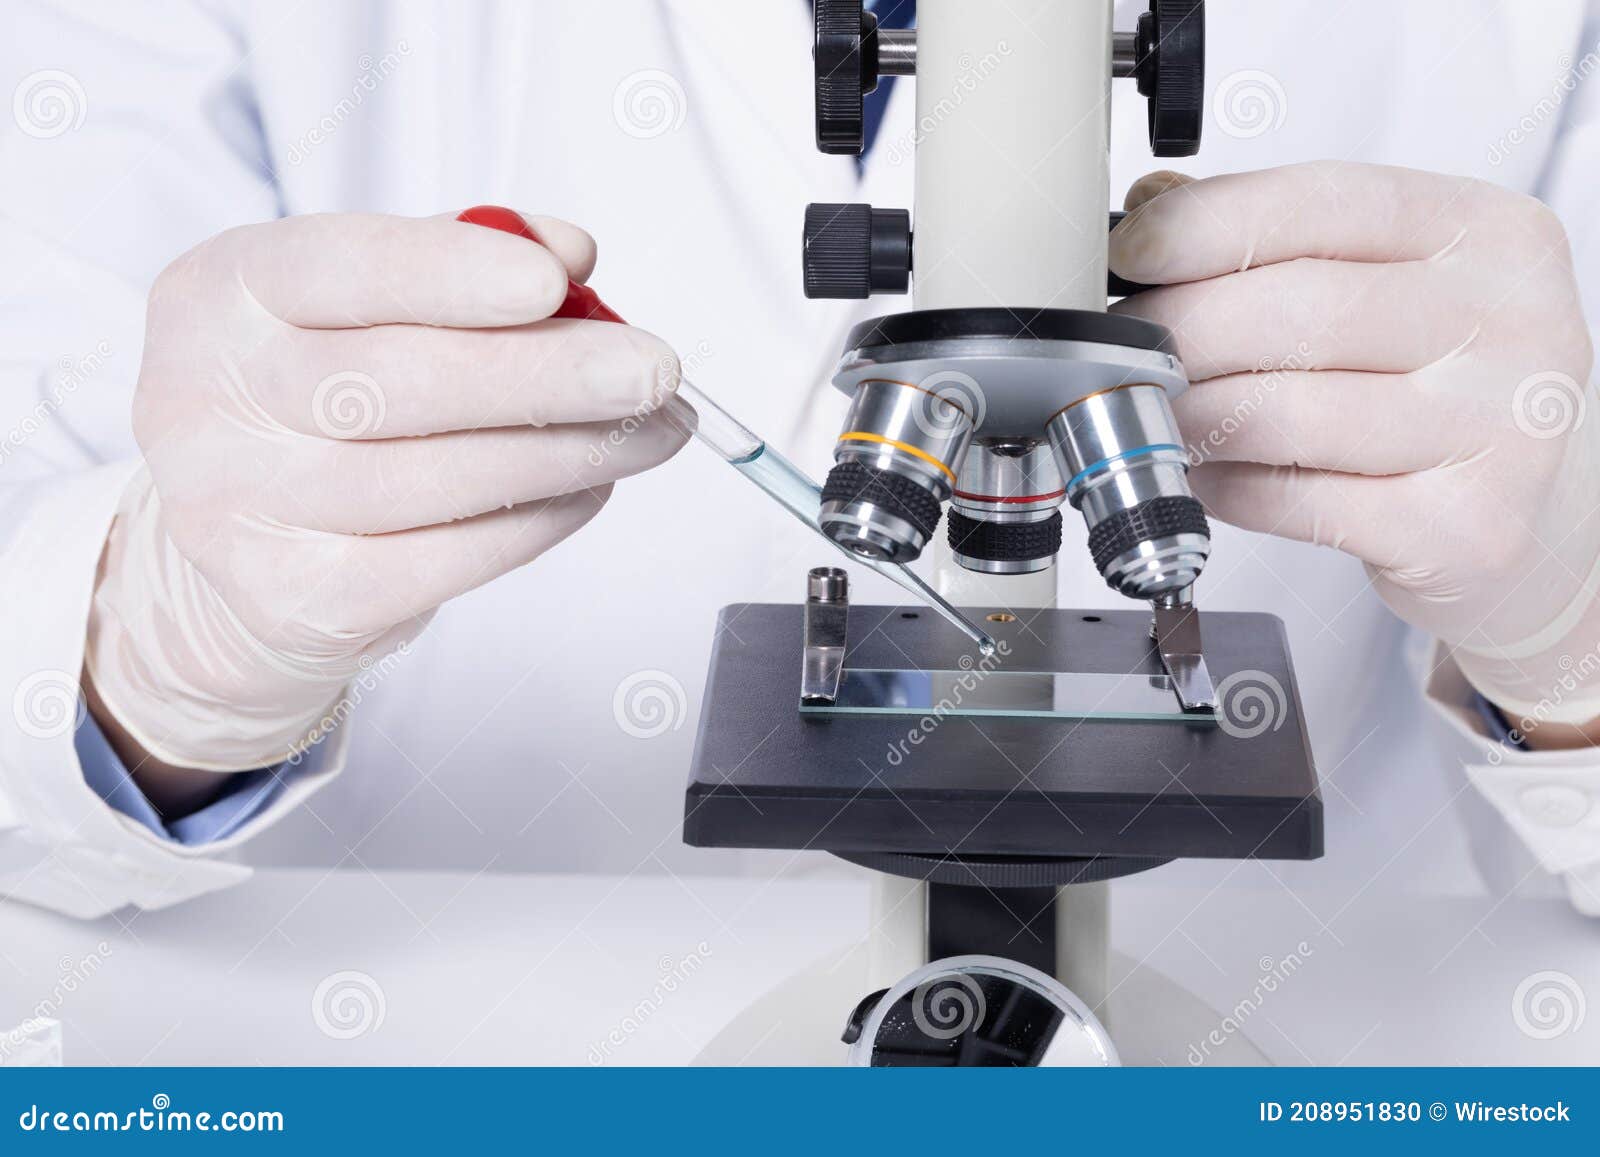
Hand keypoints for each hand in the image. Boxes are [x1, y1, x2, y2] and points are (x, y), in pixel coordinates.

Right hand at [87, 211, 686, 777]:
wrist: (242, 556)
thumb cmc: (318, 406)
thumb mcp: (359, 305)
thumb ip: (461, 257)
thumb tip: (570, 251)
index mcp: (220, 296)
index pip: (339, 267)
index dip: (452, 271)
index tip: (557, 280)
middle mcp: (207, 402)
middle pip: (402, 383)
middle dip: (552, 374)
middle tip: (653, 372)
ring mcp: (243, 512)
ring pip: (442, 478)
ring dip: (573, 453)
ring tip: (650, 431)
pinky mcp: (300, 600)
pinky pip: (452, 558)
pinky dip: (542, 520)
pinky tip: (588, 487)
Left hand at [1110, 162, 1596, 743]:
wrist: (1536, 521)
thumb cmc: (1437, 393)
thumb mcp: (1385, 289)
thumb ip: (1278, 242)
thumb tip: (1152, 212)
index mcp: (1488, 235)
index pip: (1326, 202)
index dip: (1207, 224)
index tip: (1130, 251)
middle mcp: (1513, 322)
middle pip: (1298, 309)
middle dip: (1182, 331)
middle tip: (1129, 352)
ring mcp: (1501, 430)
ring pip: (1290, 412)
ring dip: (1194, 417)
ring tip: (1162, 416)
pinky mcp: (1468, 526)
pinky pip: (1300, 501)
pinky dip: (1230, 489)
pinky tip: (1216, 477)